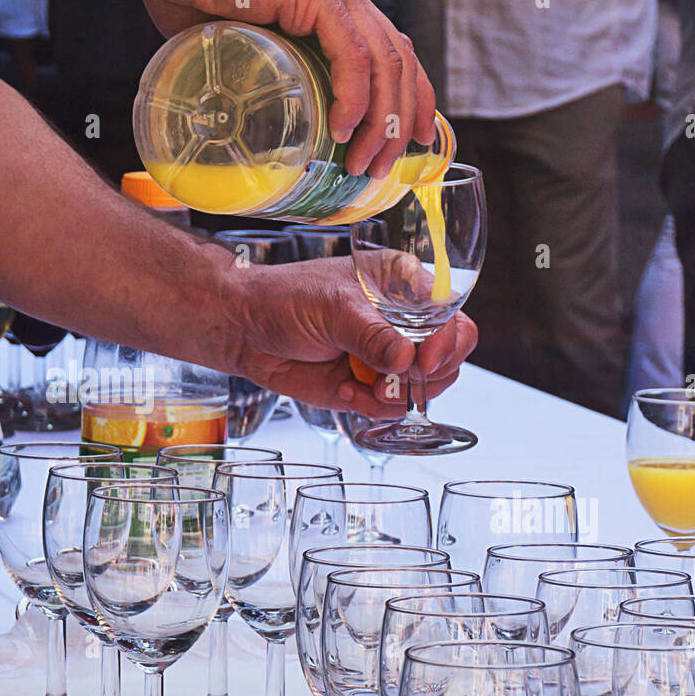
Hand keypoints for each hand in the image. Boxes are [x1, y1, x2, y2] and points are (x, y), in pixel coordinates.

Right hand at [128, 0, 434, 177]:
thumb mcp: (239, 42)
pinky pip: (354, 55)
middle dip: (400, 124)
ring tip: (360, 159)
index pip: (394, 54)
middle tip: (382, 166)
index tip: (410, 139)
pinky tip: (342, 127)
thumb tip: (252, 118)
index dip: (411, 100)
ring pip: (387, 64)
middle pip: (401, 64)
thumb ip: (257, 72)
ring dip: (381, 122)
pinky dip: (355, 97)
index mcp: (335, 3)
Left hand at [224, 256, 476, 413]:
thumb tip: (406, 359)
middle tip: (392, 380)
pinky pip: (390, 408)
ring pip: (424, 390)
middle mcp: (403, 324)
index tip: (425, 362)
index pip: (450, 317)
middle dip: (424, 377)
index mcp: (403, 287)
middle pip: (448, 358)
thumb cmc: (285, 300)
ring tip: (360, 385)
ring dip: (396, 396)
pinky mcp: (369, 388)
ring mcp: (388, 359)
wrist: (243, 331)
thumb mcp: (333, 308)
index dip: (448, 342)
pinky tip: (343, 388)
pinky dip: (370, 406)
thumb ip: (372, 335)